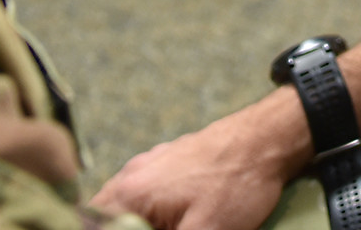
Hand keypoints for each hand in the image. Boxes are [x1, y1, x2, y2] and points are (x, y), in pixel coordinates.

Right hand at [92, 91, 304, 229]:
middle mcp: (132, 174)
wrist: (268, 139)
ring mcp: (150, 163)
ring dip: (136, 222)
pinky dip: (151, 213)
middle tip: (158, 229)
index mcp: (130, 192)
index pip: (92, 224)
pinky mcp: (169, 161)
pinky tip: (174, 220)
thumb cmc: (237, 185)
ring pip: (126, 206)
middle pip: (106, 216)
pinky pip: (146, 194)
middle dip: (120, 227)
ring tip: (169, 226)